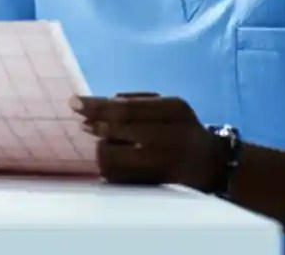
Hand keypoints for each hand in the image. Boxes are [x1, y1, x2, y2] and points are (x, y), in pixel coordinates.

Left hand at [71, 92, 223, 191]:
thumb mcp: (170, 106)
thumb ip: (139, 102)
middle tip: (81, 120)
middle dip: (95, 123)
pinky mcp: (150, 183)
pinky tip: (115, 156)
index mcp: (174, 111)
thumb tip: (104, 102)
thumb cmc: (183, 129)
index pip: (127, 108)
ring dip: (103, 146)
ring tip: (109, 141)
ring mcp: (159, 163)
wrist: (210, 164)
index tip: (74, 101)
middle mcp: (168, 137)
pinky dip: (109, 163)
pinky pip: (115, 174)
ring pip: (111, 155)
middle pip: (118, 128)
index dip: (97, 106)